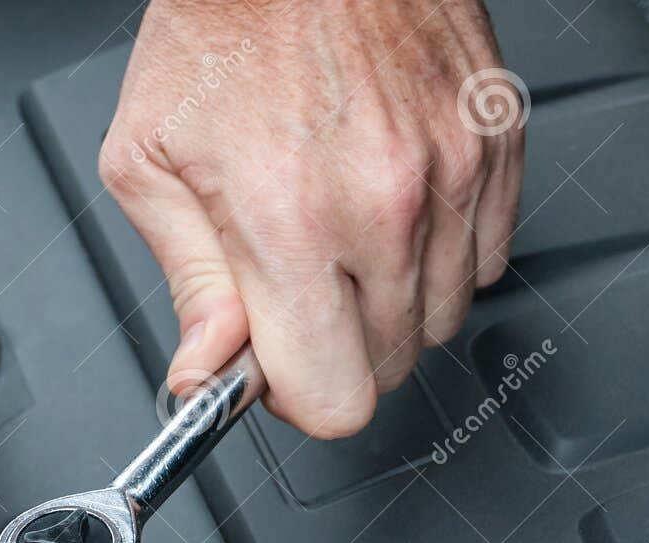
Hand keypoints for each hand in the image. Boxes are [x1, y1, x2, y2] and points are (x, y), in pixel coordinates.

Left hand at [103, 0, 523, 436]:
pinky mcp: (498, 140)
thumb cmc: (222, 28)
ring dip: (391, 304)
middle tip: (299, 288)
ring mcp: (454, 171)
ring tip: (343, 234)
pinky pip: (488, 257)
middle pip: (389, 368)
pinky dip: (442, 254)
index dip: (297, 397)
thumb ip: (189, 286)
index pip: (332, 399)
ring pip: (443, 319)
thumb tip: (208, 378)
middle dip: (338, 348)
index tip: (278, 369)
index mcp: (288, 223)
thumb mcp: (150, 164)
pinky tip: (391, 206)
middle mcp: (384, 204)